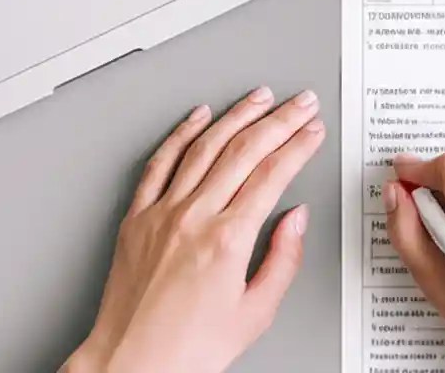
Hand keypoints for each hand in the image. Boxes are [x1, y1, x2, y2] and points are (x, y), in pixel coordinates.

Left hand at [62, 87, 325, 372]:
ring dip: (236, 115)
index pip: (273, 174)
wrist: (131, 362)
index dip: (298, 146)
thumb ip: (282, 259)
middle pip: (244, 149)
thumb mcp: (255, 313)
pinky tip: (198, 117)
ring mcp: (161, 212)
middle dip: (278, 119)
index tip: (313, 131)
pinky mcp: (136, 217)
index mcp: (227, 240)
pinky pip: (160, 162)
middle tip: (299, 104)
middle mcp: (193, 217)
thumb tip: (295, 219)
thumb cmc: (187, 348)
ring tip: (258, 98)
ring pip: (204, 146)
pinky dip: (182, 133)